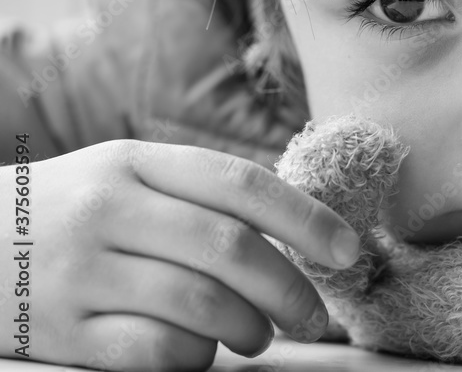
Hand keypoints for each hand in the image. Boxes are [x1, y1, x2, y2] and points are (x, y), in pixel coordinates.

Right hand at [0, 139, 360, 370]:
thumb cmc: (71, 210)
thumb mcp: (125, 176)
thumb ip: (199, 195)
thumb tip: (299, 227)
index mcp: (137, 162)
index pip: (241, 183)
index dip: (306, 217)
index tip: (348, 250)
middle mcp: (109, 209)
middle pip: (230, 248)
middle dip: (290, 287)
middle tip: (314, 315)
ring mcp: (81, 271)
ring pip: (200, 304)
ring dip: (250, 328)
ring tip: (260, 336)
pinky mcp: (60, 331)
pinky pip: (155, 352)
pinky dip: (197, 358)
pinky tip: (202, 352)